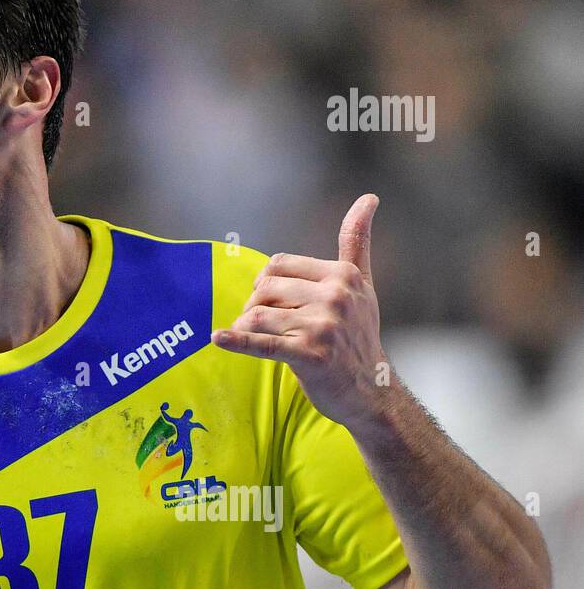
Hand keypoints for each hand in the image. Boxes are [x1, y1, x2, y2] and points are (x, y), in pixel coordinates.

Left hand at [211, 194, 390, 430]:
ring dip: (246, 327)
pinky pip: (262, 343)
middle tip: (265, 325)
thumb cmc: (359, 334)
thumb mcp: (362, 284)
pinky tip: (218, 338)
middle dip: (255, 305)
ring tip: (255, 338)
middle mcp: (337, 296)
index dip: (266, 283)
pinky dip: (236, 341)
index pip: (278, 265)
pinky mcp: (310, 355)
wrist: (371, 391)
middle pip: (266, 288)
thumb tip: (368, 196)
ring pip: (259, 314)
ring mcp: (324, 326)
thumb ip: (356, 241)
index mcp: (344, 275)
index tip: (274, 302)